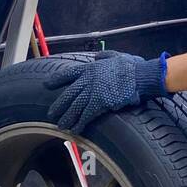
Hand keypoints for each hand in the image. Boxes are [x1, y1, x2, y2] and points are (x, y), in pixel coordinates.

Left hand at [44, 52, 165, 134]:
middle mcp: (88, 80)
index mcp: (90, 68)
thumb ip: (104, 55)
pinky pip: (86, 115)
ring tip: (61, 126)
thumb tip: (97, 56)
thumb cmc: (131, 66)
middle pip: (68, 94)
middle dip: (58, 105)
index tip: (46, 84)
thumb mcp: (116, 55)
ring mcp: (92, 92)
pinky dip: (80, 124)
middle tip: (51, 114)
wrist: (139, 76)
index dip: (56, 80)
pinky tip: (75, 130)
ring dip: (67, 118)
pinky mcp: (99, 103)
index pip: (68, 74)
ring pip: (75, 107)